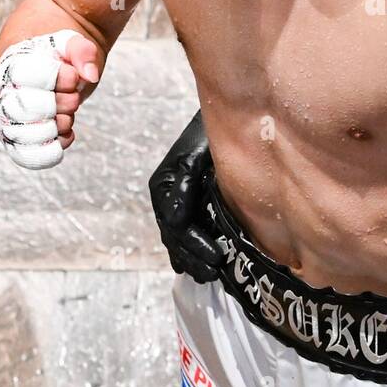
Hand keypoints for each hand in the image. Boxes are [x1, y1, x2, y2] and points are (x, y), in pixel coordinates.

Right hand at [0, 29, 99, 168]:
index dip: (60, 77)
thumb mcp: (70, 42)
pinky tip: (65, 130)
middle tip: (72, 94)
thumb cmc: (55, 55)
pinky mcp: (19, 140)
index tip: (71, 74)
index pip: (30, 76)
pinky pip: (33, 156)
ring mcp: (9, 120)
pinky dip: (56, 147)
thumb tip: (90, 75)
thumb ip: (82, 50)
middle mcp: (4, 95)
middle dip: (63, 102)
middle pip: (30, 108)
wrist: (39, 68)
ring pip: (30, 135)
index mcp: (12, 66)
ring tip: (66, 113)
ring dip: (60, 126)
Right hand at [149, 111, 223, 282]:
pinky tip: (198, 263)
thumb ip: (185, 181)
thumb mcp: (197, 153)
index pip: (177, 225)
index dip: (195, 245)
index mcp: (164, 185)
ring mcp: (173, 199)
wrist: (222, 113)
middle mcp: (164, 195)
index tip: (216, 258)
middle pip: (175, 237)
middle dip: (193, 257)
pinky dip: (190, 248)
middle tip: (214, 273)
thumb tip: (175, 218)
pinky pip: (183, 231)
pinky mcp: (185, 201)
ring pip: (176, 238)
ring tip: (209, 274)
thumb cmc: (210, 131)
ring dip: (191, 258)